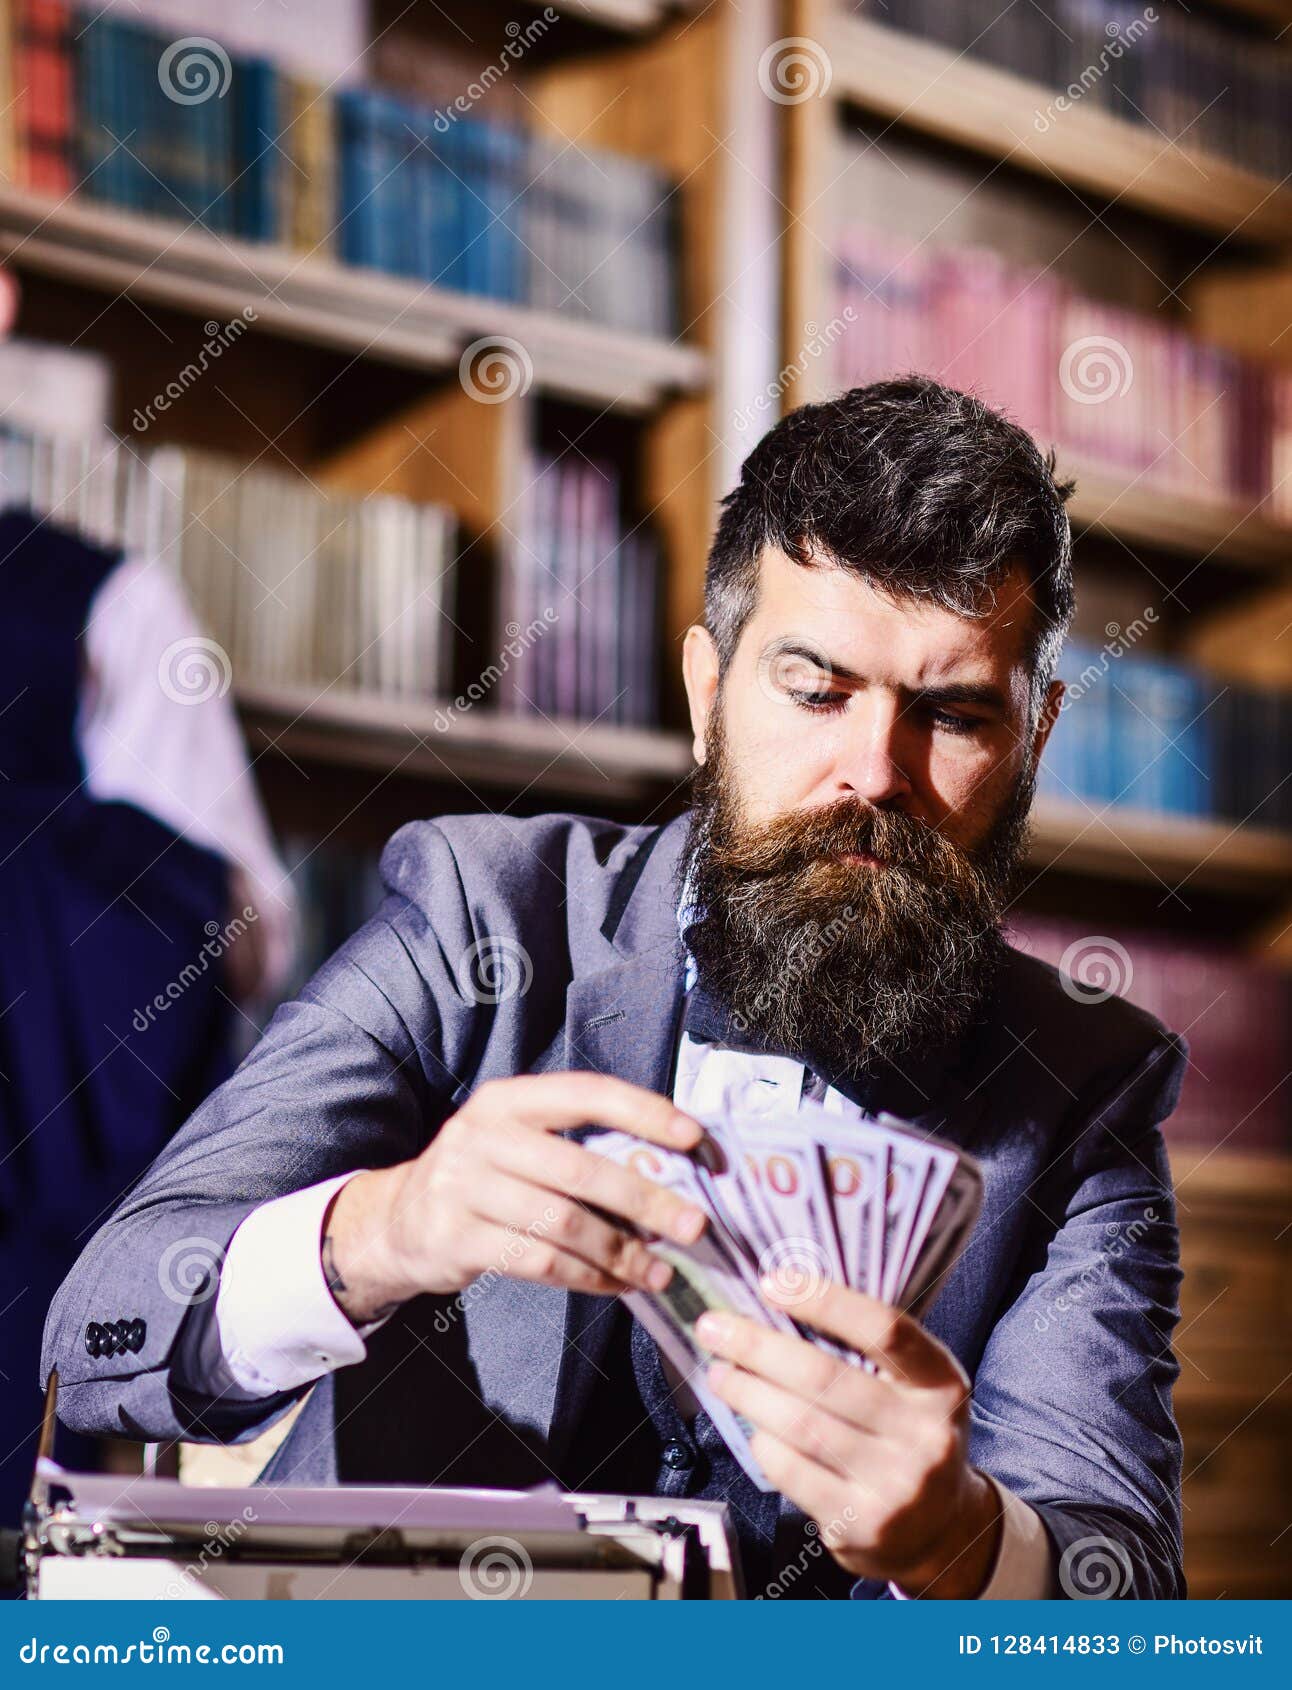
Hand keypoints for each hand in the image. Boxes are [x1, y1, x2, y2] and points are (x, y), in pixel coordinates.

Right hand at [322, 1073, 705, 1322]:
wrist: (397, 1220)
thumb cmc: (482, 1176)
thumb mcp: (516, 1140)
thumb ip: (575, 1144)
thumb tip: (666, 1169)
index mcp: (508, 1099)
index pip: (586, 1093)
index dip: (643, 1111)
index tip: (693, 1137)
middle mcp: (483, 1135)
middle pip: (580, 1168)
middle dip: (645, 1199)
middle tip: (693, 1224)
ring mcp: (464, 1187)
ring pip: (563, 1223)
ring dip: (620, 1251)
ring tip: (659, 1271)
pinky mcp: (457, 1239)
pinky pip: (539, 1262)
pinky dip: (586, 1276)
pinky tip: (614, 1284)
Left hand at [697, 1280, 1002, 1597]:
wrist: (942, 1530)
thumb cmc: (908, 1435)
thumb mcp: (913, 1388)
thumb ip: (866, 1352)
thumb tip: (778, 1301)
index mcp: (942, 1383)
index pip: (884, 1329)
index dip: (825, 1301)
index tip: (771, 1283)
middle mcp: (926, 1433)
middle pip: (825, 1378)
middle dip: (758, 1347)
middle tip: (714, 1327)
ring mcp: (896, 1484)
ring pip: (801, 1425)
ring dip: (748, 1392)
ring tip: (719, 1373)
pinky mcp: (862, 1524)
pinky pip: (794, 1471)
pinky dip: (763, 1442)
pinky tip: (751, 1426)